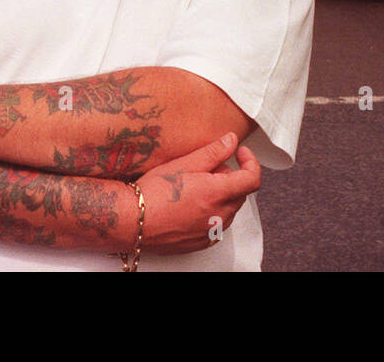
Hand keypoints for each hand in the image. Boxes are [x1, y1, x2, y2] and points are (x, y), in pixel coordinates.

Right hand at [134, 132, 260, 254]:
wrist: (131, 221)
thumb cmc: (154, 191)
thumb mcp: (185, 163)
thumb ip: (214, 152)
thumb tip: (232, 140)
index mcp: (218, 194)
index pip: (252, 179)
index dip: (251, 162)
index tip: (240, 153)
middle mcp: (219, 216)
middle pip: (240, 193)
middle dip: (230, 177)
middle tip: (206, 169)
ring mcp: (211, 232)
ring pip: (229, 209)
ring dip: (221, 196)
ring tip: (194, 187)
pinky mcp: (201, 243)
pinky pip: (216, 225)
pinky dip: (211, 212)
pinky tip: (190, 205)